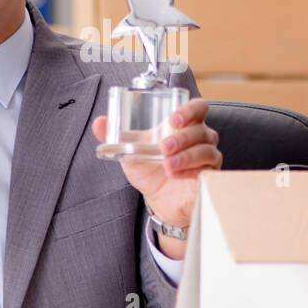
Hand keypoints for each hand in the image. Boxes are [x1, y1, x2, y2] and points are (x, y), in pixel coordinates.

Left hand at [90, 97, 221, 259]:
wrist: (159, 199)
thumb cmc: (150, 169)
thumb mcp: (131, 150)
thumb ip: (115, 135)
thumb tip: (99, 123)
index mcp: (184, 125)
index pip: (198, 108)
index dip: (190, 110)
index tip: (173, 119)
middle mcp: (200, 138)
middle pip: (201, 130)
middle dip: (182, 138)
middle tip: (163, 147)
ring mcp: (207, 158)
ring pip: (206, 150)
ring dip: (186, 156)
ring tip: (167, 164)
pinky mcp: (208, 176)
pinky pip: (208, 170)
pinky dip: (191, 171)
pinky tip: (175, 175)